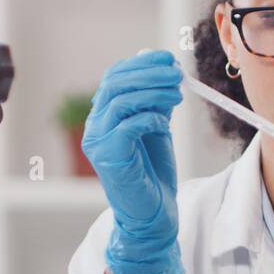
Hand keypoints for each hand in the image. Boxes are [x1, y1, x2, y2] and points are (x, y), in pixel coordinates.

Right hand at [83, 50, 184, 273]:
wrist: (152, 215)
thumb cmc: (154, 173)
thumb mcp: (156, 128)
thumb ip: (155, 102)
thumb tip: (165, 70)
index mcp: (103, 116)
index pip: (115, 77)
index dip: (141, 64)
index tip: (169, 59)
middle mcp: (95, 126)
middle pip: (115, 84)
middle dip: (148, 73)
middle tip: (177, 73)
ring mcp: (98, 142)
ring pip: (120, 101)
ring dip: (152, 92)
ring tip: (178, 93)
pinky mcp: (109, 157)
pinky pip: (127, 127)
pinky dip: (149, 118)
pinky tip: (166, 122)